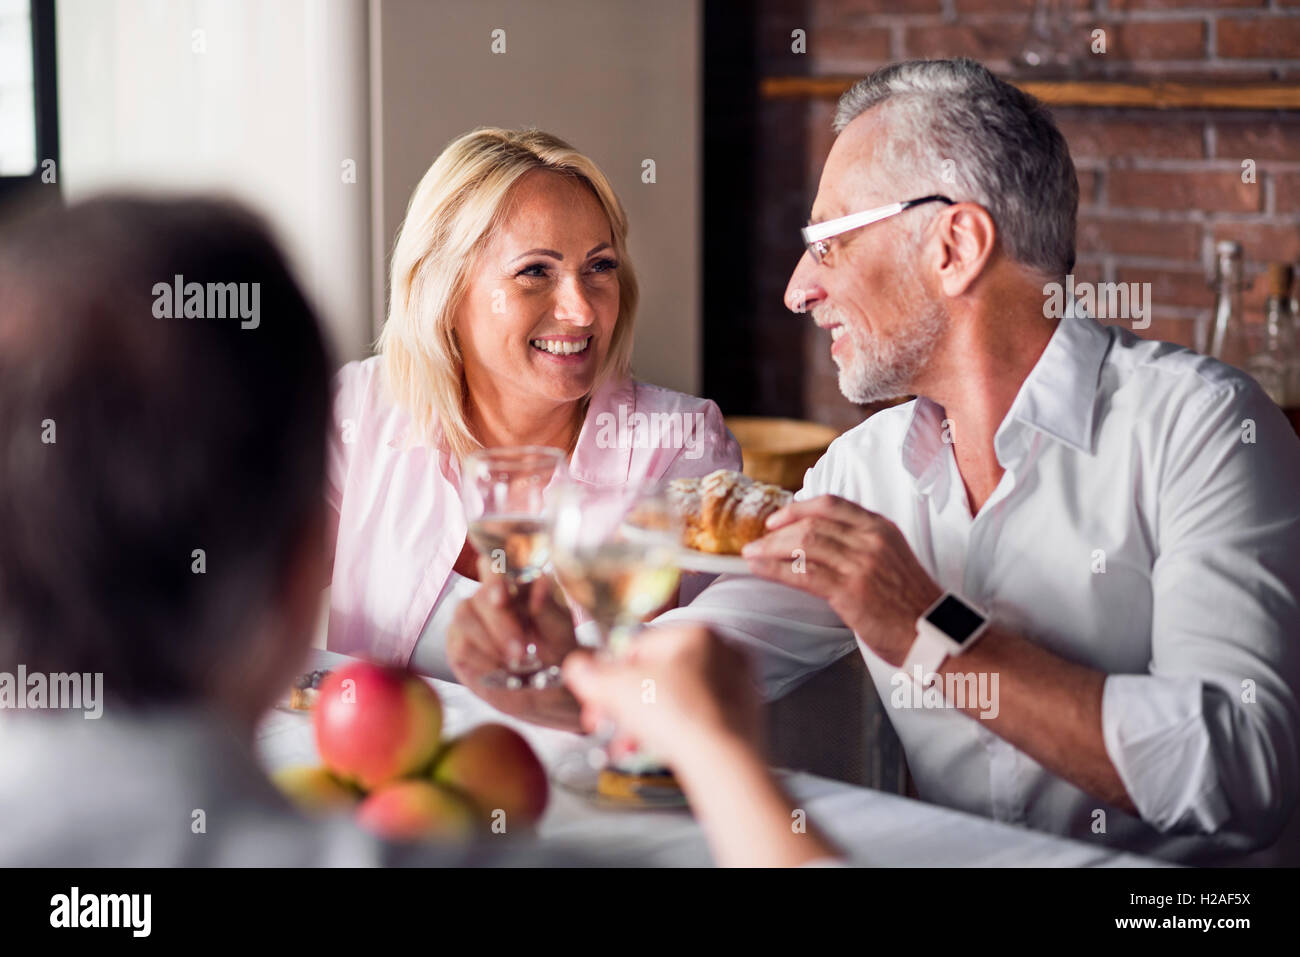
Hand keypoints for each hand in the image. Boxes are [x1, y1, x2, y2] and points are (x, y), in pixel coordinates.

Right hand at [445, 558, 581, 730]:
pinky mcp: (457, 642)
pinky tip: (500, 670)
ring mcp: (468, 617)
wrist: (546, 682)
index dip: (493, 576)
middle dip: (499, 626)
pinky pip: (460, 645)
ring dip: (490, 644)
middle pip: (479, 596)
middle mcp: (486, 594)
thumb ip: (549, 606)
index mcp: (514, 582)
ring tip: (515, 664)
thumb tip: (541, 583)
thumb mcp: (559, 629)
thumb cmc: (555, 647)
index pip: (494, 563)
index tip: (501, 597)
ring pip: (464, 616)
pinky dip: (483, 661)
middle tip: (520, 652)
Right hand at [561, 625, 760, 773]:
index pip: (638, 647)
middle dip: (626, 704)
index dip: (610, 677)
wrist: (722, 761)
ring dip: (645, 723)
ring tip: (627, 745)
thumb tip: (577, 667)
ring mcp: (736, 686)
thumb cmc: (677, 716)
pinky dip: (674, 732)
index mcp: (695, 632)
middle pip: (657, 676)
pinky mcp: (743, 717)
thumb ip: (591, 675)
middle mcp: (722, 652)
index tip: (597, 699)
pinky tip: (656, 750)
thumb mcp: (617, 690)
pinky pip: (698, 718)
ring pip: (677, 699)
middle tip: (608, 724)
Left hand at [740, 495, 941, 665]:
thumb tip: (817, 543)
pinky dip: (775, 569)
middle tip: (757, 541)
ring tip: (752, 555)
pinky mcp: (851, 591)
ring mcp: (861, 564)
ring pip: (804, 544)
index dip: (798, 508)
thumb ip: (859, 545)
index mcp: (881, 528)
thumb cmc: (910, 604)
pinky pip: (803, 573)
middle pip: (812, 523)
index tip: (777, 518)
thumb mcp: (890, 559)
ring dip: (770, 549)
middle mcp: (871, 540)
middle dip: (777, 532)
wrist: (933, 634)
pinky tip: (760, 570)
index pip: (831, 504)